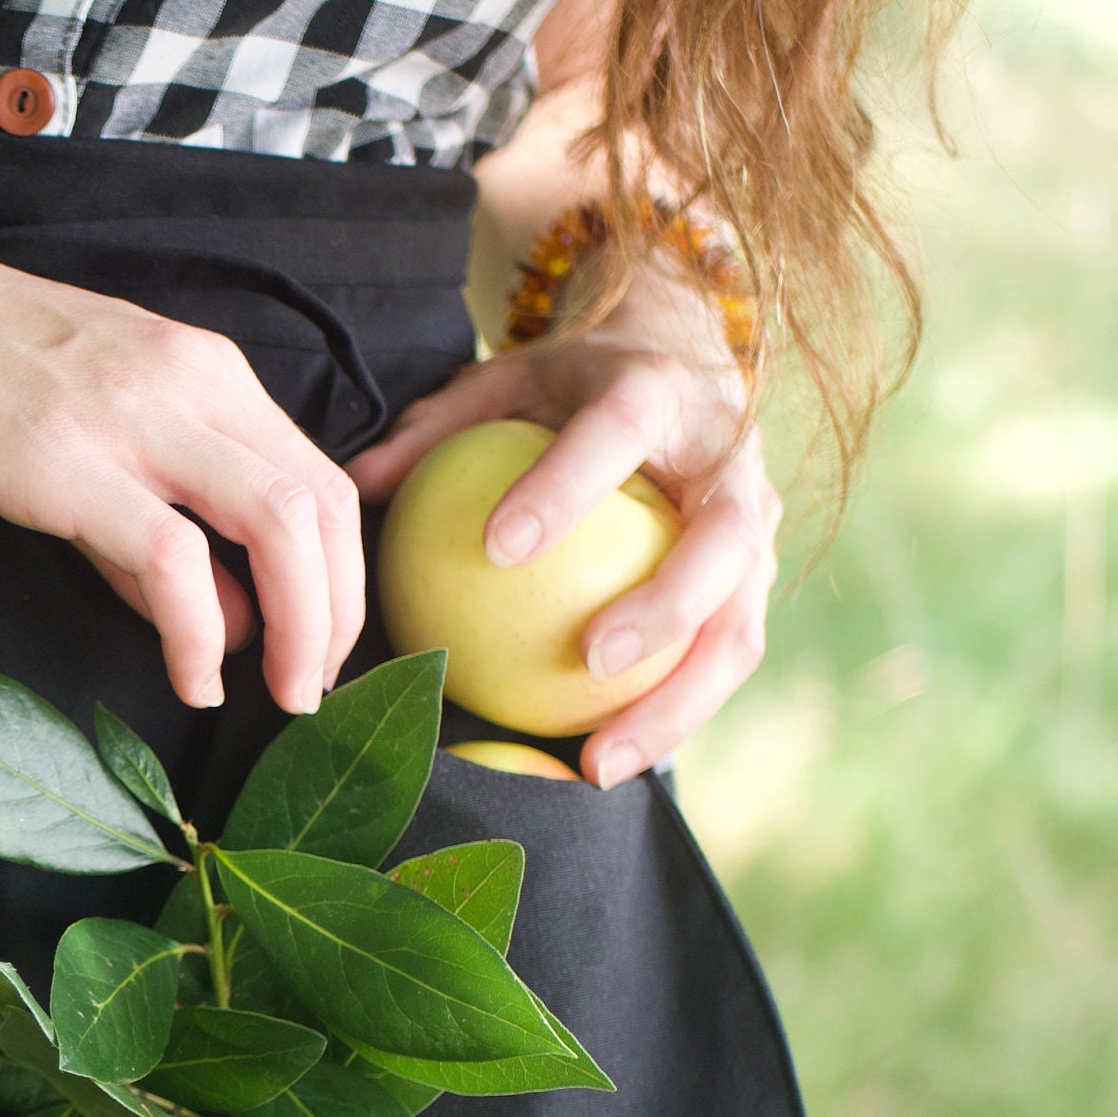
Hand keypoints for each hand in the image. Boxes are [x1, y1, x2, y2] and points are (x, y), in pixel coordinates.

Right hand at [0, 205, 361, 715]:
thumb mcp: (78, 424)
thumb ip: (150, 516)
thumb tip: (218, 611)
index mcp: (199, 369)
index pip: (319, 479)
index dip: (342, 578)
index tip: (321, 648)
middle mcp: (185, 381)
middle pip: (320, 507)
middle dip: (338, 616)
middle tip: (313, 690)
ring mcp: (126, 417)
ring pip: (277, 526)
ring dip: (299, 629)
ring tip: (278, 695)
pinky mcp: (59, 462)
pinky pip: (173, 562)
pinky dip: (200, 635)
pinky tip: (190, 676)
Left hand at [345, 263, 780, 787]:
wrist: (686, 351)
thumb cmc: (575, 380)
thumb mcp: (505, 381)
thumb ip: (437, 427)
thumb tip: (359, 481)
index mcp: (658, 386)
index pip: (618, 431)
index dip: (567, 487)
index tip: (498, 546)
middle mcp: (729, 454)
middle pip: (723, 541)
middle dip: (667, 606)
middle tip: (591, 663)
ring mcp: (758, 521)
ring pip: (739, 625)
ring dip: (678, 703)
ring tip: (600, 764)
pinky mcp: (758, 578)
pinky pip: (724, 658)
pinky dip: (673, 716)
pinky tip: (605, 762)